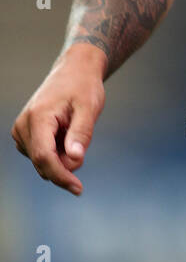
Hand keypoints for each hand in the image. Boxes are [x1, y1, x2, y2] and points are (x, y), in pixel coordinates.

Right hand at [10, 44, 106, 195]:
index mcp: (37, 118)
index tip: (78, 189)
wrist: (74, 72)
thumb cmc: (83, 88)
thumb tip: (75, 160)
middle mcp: (23, 126)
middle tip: (81, 141)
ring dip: (62, 156)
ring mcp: (21, 132)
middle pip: (43, 163)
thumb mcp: (89, 108)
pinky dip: (57, 152)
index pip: (44, 157)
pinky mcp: (25, 136)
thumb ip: (81, 134)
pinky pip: (42, 155)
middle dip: (66, 164)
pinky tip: (64, 132)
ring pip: (43, 162)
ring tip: (71, 129)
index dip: (61, 176)